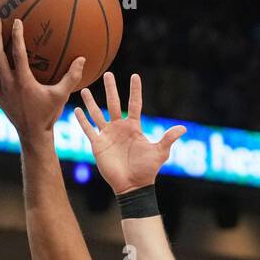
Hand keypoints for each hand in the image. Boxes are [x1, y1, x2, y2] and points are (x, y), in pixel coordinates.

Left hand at [0, 15, 84, 140]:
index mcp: (23, 82)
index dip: (16, 36)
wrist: (32, 135)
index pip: (17, 54)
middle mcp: (8, 84)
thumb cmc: (48, 114)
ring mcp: (0, 90)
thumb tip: (83, 59)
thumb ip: (72, 77)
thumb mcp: (61, 96)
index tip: (16, 21)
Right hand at [75, 72, 185, 194]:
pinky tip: (76, 110)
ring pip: (97, 114)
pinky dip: (82, 120)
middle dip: (110, 89)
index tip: (134, 76)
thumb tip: (183, 128)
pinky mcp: (98, 145)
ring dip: (91, 102)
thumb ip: (168, 138)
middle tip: (107, 74)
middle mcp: (119, 128)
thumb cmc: (146, 170)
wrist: (132, 186)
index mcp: (133, 127)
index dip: (135, 90)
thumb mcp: (159, 152)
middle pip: (114, 103)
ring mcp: (107, 135)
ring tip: (85, 89)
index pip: (134, 104)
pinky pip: (88, 129)